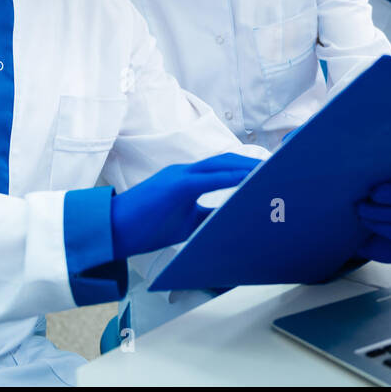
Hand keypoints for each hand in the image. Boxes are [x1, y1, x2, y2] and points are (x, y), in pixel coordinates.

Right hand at [110, 153, 259, 258]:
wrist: (112, 231)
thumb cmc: (144, 228)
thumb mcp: (184, 224)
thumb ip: (207, 217)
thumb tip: (232, 220)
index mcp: (185, 179)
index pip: (221, 167)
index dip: (243, 168)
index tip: (266, 173)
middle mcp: (184, 172)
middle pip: (225, 161)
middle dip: (251, 164)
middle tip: (278, 169)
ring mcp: (179, 176)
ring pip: (220, 165)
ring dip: (246, 168)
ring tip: (269, 173)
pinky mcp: (176, 186)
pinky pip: (209, 177)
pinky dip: (231, 177)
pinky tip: (247, 181)